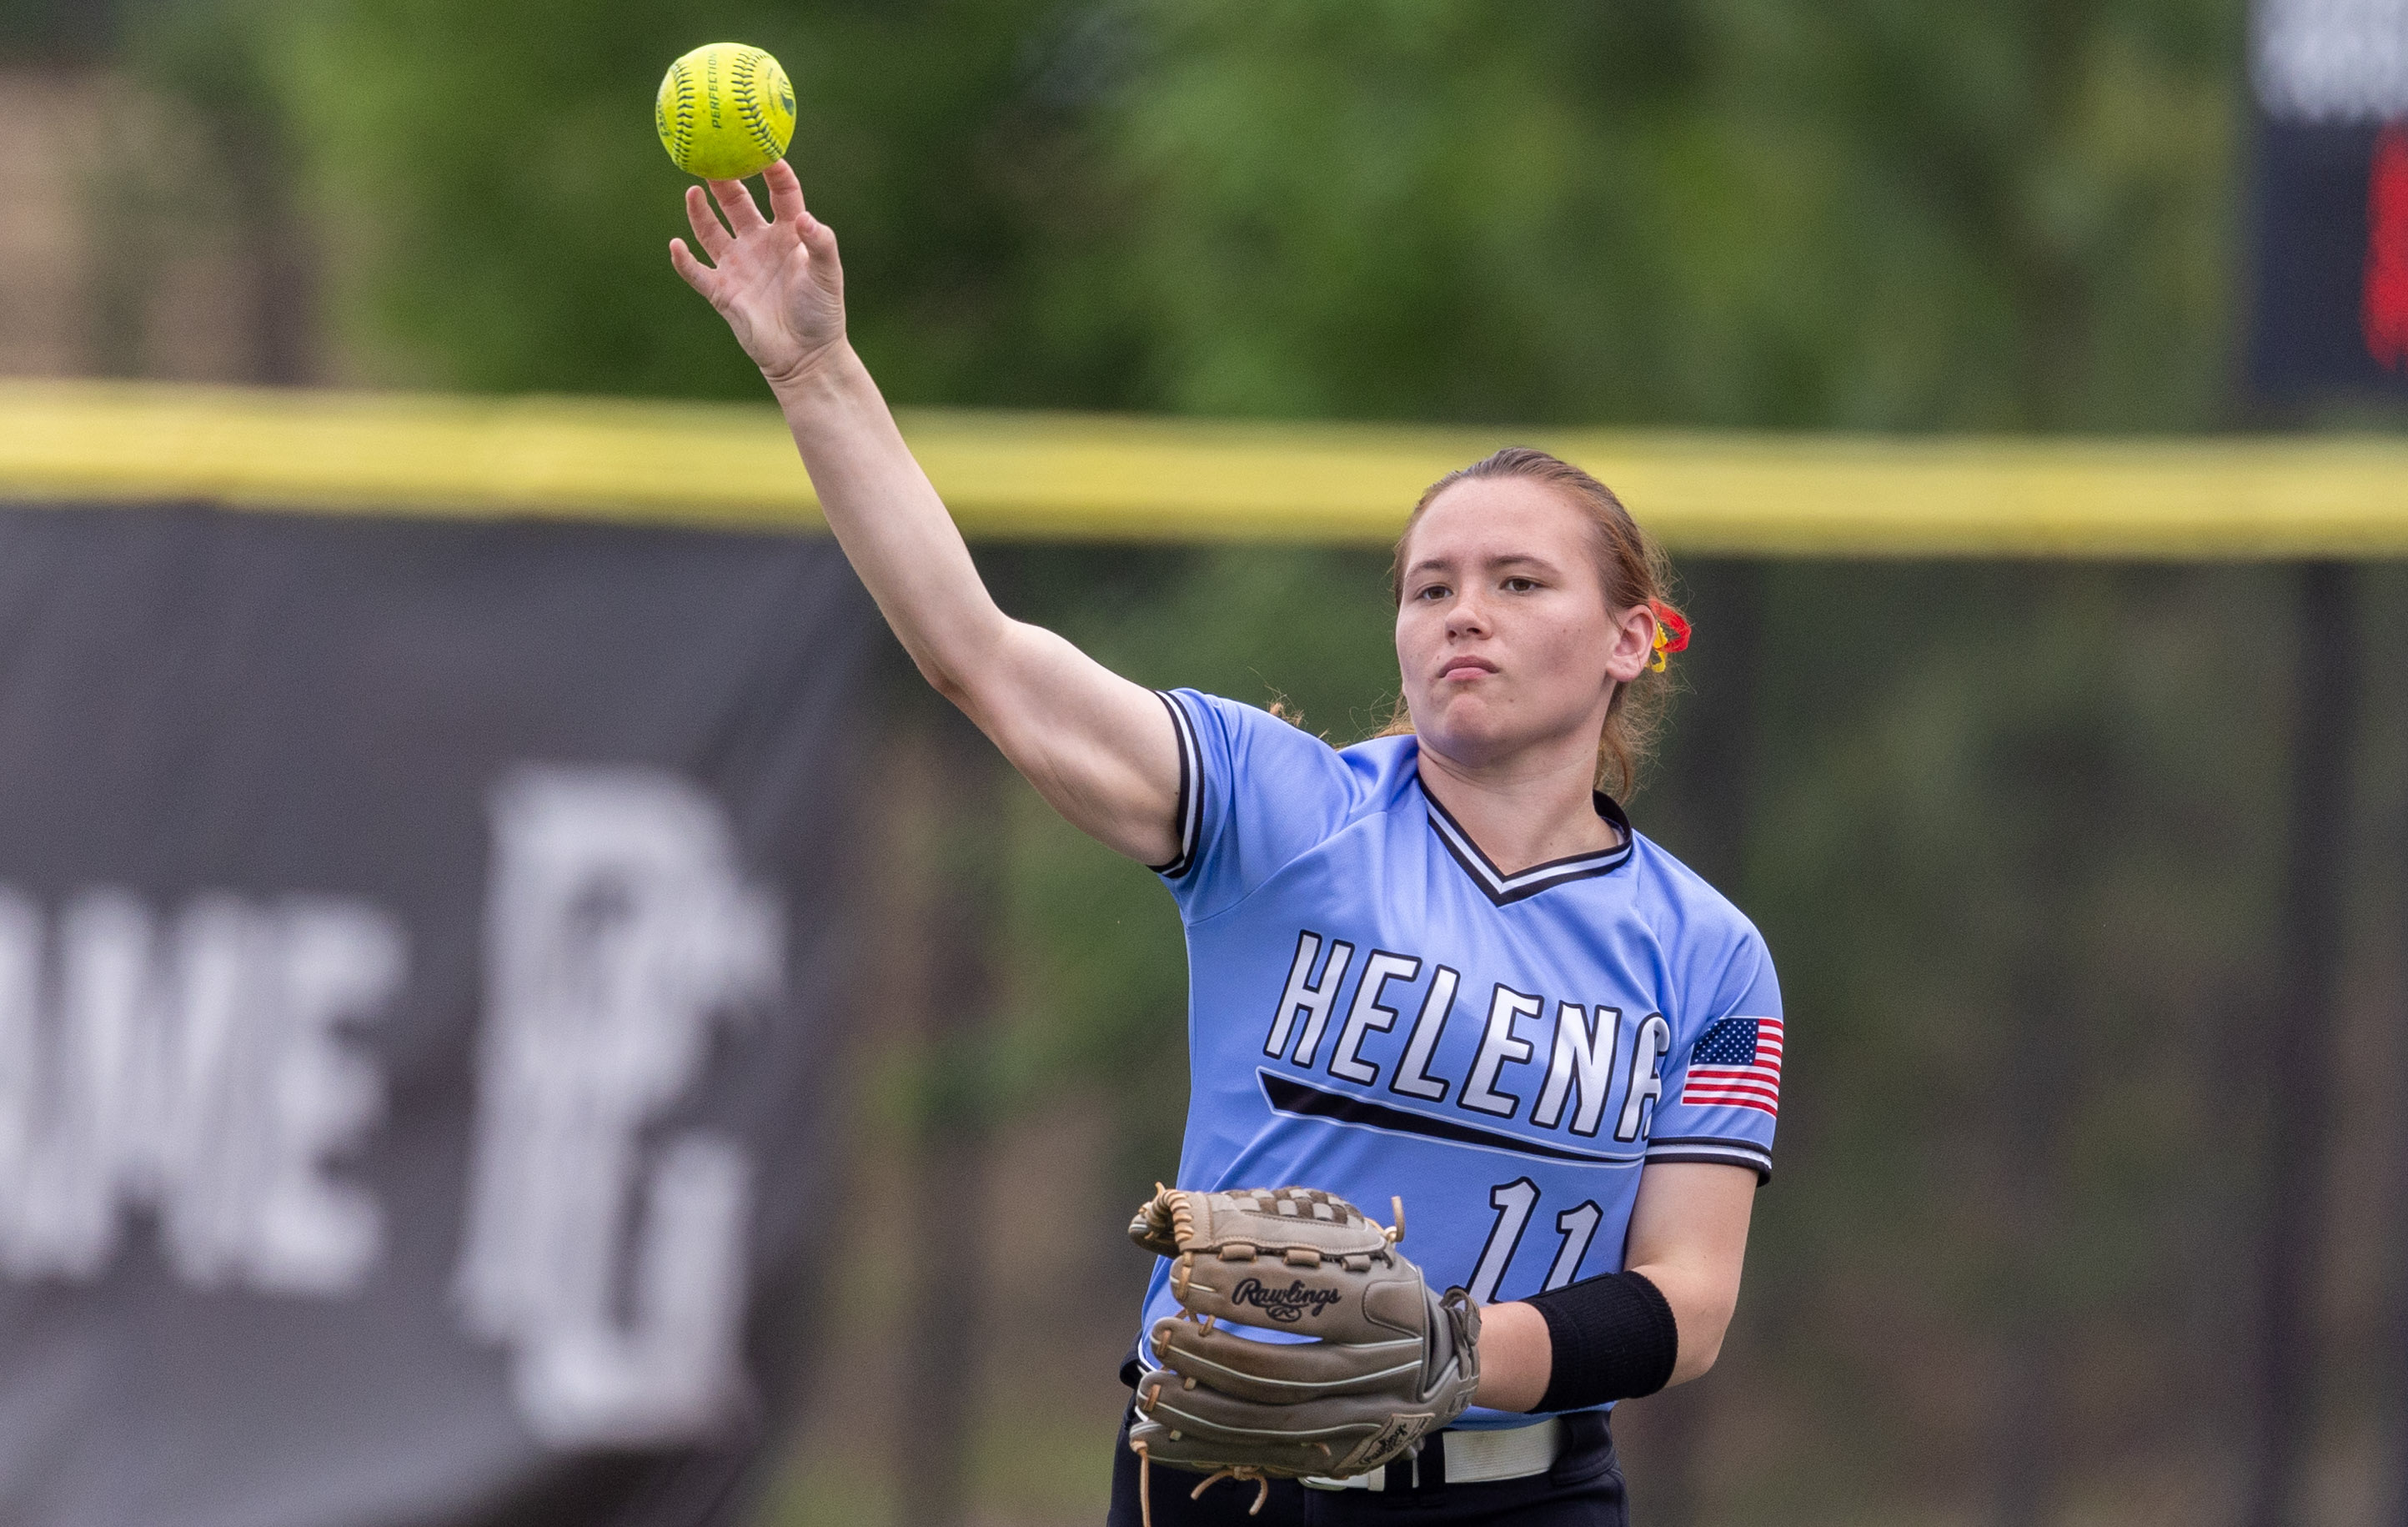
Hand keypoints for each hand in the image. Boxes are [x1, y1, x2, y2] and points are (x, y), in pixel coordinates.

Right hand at [670, 160, 845, 389]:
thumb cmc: (822, 313)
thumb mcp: (827, 275)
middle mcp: (760, 244)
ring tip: (692, 190)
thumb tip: (805, 219)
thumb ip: (821, 243)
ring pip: (712, 231)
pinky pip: (696, 272)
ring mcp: (739, 267)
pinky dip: (684, 260)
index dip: (774, 171)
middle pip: (738, 204)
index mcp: (789, 235)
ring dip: (701, 212)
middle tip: (712, 157)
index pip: (782, 193)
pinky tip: (676, 244)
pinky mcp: (722, 292)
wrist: (805, 357)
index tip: (764, 149)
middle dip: (726, 181)